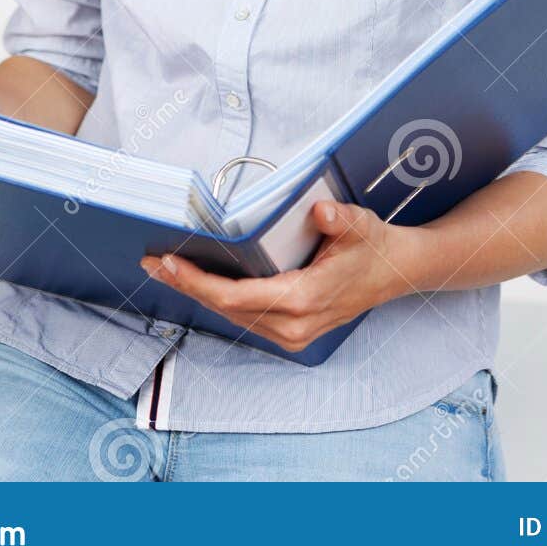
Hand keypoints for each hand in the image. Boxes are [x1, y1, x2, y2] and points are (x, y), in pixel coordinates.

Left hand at [139, 200, 414, 353]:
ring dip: (199, 293)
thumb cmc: (372, 246)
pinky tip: (200, 281)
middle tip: (151, 262)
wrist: (395, 272)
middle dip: (187, 285)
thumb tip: (322, 211)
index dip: (197, 281)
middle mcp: (292, 325)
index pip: (235, 296)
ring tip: (166, 269)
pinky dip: (219, 299)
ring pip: (232, 316)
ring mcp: (292, 334)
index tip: (167, 263)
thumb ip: (339, 218)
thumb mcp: (360, 224)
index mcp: (302, 300)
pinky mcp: (291, 332)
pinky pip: (245, 317)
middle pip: (226, 308)